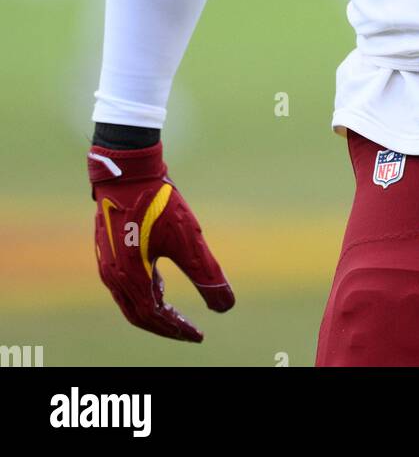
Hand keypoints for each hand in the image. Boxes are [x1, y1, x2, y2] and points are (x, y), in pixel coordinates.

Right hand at [88, 142, 233, 341]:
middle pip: (139, 315)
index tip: (199, 334)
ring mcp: (106, 262)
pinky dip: (143, 290)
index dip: (177, 329)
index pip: (154, 317)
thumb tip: (226, 306)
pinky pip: (124, 282)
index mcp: (130, 277)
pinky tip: (159, 282)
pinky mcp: (107, 248)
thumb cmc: (159, 200)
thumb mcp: (188, 238)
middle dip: (166, 325)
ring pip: (130, 299)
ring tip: (175, 309)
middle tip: (189, 330)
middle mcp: (112, 275)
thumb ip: (206, 274)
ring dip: (154, 309)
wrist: (129, 168)